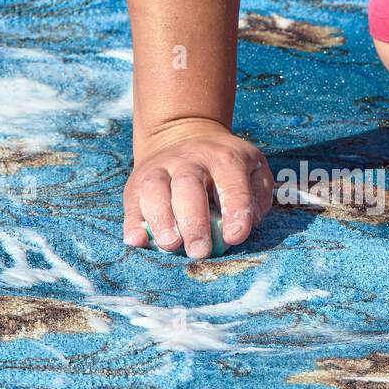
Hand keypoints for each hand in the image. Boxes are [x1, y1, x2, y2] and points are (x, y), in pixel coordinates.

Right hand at [123, 118, 273, 257]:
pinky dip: (133, 223)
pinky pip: (132, 202)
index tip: (234, 237)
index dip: (235, 210)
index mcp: (225, 158)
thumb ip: (257, 196)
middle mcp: (190, 160)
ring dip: (161, 220)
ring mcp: (160, 168)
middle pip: (188, 186)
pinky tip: (137, 241)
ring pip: (154, 189)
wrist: (185, 136)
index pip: (232, 184)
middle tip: (200, 252)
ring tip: (171, 245)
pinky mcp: (137, 183)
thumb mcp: (253, 171)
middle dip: (194, 222)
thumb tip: (246, 224)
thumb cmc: (227, 168)